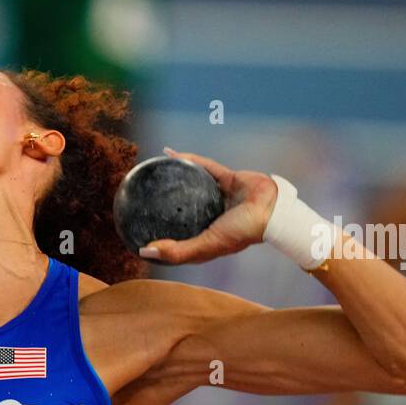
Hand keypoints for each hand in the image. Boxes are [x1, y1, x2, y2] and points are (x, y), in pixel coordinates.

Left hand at [142, 147, 278, 264]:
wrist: (273, 210)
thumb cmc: (241, 232)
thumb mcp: (206, 246)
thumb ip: (177, 251)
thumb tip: (144, 251)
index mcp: (204, 237)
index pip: (174, 238)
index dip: (155, 235)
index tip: (132, 231)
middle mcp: (209, 217)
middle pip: (178, 210)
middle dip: (158, 205)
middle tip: (136, 198)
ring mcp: (217, 197)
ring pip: (189, 186)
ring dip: (171, 178)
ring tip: (150, 172)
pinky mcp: (226, 178)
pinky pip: (202, 167)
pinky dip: (188, 160)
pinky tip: (169, 153)